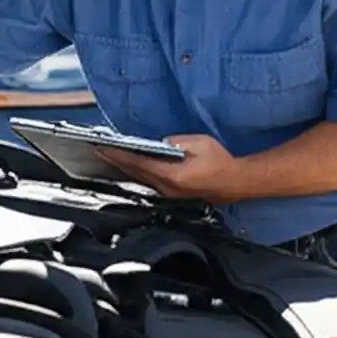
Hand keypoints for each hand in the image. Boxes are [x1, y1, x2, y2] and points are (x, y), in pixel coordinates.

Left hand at [97, 134, 246, 202]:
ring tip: (111, 157)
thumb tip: (161, 144)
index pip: (138, 164)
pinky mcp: (173, 195)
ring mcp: (169, 194)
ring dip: (126, 168)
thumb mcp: (199, 143)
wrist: (236, 182)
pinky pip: (150, 183)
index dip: (119, 156)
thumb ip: (176, 142)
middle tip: (100, 151)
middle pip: (136, 174)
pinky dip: (138, 173)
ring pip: (141, 180)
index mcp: (171, 175)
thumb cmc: (220, 162)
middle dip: (117, 162)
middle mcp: (167, 188)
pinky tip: (133, 167)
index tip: (103, 149)